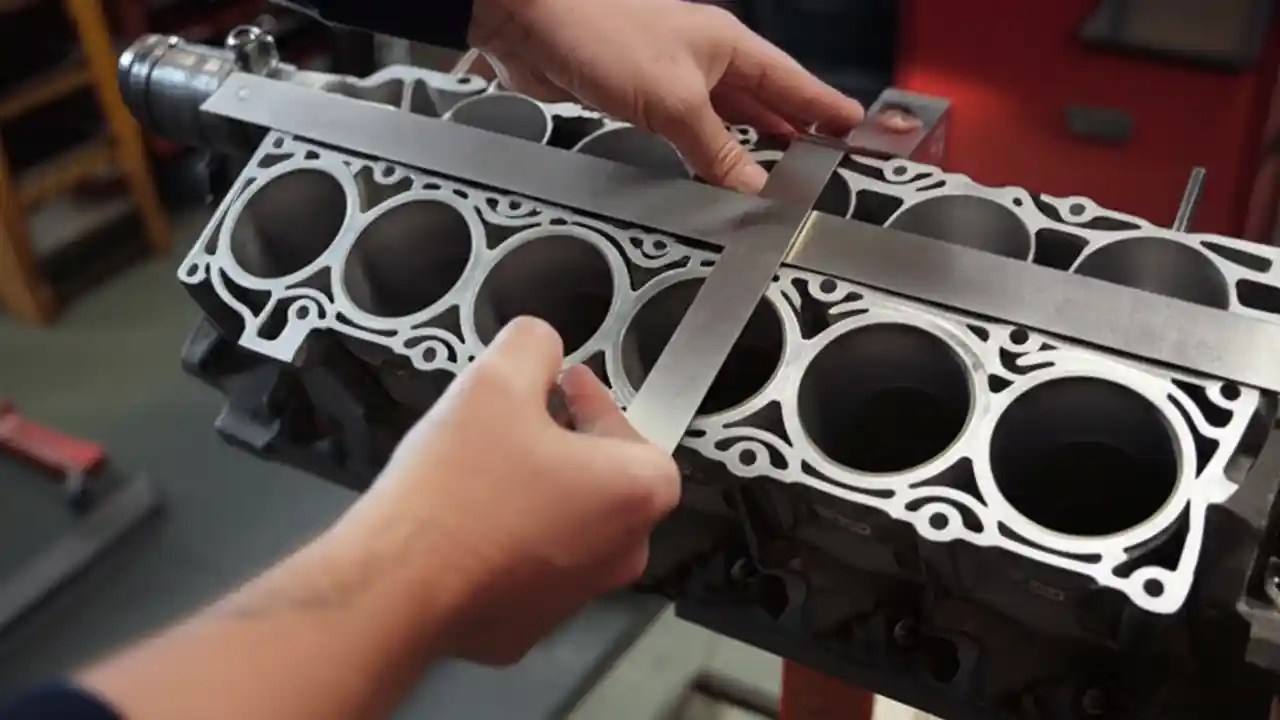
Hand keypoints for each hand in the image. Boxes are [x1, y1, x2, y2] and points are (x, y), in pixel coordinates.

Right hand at [338, 317, 680, 664]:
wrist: (397, 585)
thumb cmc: (461, 482)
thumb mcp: (496, 380)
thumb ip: (533, 345)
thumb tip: (542, 343)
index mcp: (637, 492)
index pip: (634, 433)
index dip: (595, 403)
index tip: (561, 384)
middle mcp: (622, 553)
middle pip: (607, 485)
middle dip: (570, 446)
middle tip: (524, 420)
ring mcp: (575, 600)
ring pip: (568, 529)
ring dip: (539, 493)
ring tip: (486, 466)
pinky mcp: (526, 630)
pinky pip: (527, 570)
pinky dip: (507, 541)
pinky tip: (463, 519)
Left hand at [468, 0, 864, 192]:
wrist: (531, 22)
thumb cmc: (603, 33)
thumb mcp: (674, 101)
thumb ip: (716, 149)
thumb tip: (755, 188)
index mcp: (727, 46)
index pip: (792, 82)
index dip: (825, 108)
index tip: (856, 128)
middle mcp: (704, 59)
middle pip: (762, 102)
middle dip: (792, 132)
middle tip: (821, 164)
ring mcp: (671, 78)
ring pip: (723, 120)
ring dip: (746, 148)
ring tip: (775, 176)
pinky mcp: (638, 98)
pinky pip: (684, 133)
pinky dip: (703, 155)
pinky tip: (710, 173)